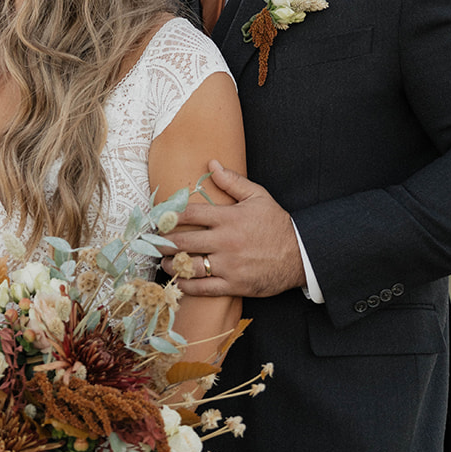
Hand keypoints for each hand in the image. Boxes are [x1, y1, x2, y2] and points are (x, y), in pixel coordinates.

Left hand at [159, 161, 305, 297]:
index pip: (190, 214)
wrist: (301, 255)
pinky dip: (186, 285)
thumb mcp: (258, 196)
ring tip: (161, 260)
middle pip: (183, 241)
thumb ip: (232, 181)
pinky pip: (204, 287)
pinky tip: (177, 280)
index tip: (156, 217)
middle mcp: (225, 241)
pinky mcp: (234, 284)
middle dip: (162, 241)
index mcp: (228, 218)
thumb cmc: (277, 224)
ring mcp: (229, 265)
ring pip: (190, 265)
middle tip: (149, 241)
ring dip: (171, 263)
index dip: (168, 215)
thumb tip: (212, 163)